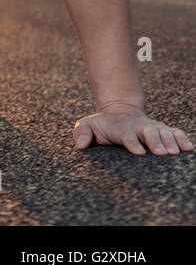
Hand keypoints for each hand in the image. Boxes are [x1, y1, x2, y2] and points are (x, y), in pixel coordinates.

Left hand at [72, 102, 193, 154]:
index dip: (132, 142)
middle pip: (149, 132)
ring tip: (176, 152)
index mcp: (120, 128)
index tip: (139, 152)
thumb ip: (82, 133)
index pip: (126, 135)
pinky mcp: (162, 129)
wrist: (120, 111)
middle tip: (162, 153)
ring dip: (170, 141)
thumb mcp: (88, 125)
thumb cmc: (103, 124)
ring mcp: (152, 127)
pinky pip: (175, 132)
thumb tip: (80, 146)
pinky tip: (188, 147)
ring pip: (164, 132)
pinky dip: (182, 138)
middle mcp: (138, 126)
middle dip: (156, 141)